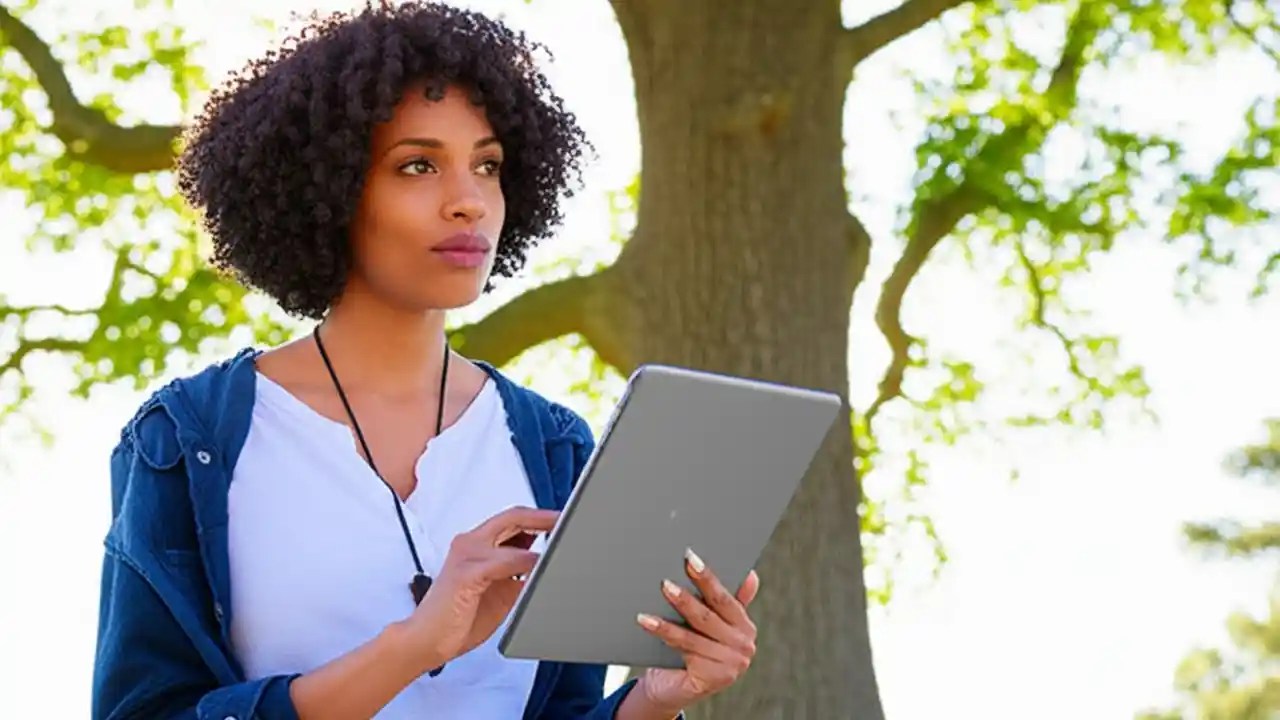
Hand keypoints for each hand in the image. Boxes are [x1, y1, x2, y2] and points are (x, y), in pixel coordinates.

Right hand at [400, 506, 557, 672]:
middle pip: (513, 517)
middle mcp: (470, 543)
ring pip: (511, 533)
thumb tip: (550, 564)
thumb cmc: (459, 618)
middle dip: (545, 517)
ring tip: (564, 543)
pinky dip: (526, 562)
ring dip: (542, 538)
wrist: (426, 641)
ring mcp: (467, 555)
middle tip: (570, 521)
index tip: (565, 520)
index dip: (541, 517)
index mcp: (476, 545)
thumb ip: (520, 573)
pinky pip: (504, 562)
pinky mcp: (466, 573)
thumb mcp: (501, 591)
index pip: (512, 519)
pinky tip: (541, 566)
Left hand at [634, 549, 760, 713]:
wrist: (676, 687)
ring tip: (655, 598)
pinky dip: (664, 634)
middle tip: (666, 580)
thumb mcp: (712, 624)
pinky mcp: (713, 678)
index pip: (725, 598)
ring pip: (693, 633)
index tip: (691, 559)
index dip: (707, 578)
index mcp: (745, 627)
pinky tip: (647, 622)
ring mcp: (730, 664)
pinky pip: (683, 649)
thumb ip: (729, 601)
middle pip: (709, 615)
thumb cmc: (692, 649)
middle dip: (686, 596)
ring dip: (671, 615)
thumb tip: (750, 574)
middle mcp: (744, 646)